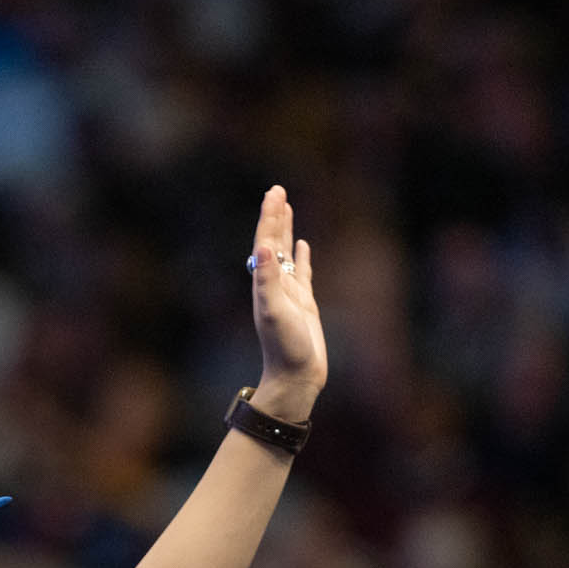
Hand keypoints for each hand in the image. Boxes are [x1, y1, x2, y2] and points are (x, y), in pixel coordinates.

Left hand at [248, 185, 327, 419]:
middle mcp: (274, 285)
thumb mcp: (275, 313)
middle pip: (273, 242)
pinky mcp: (304, 304)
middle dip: (275, 217)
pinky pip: (302, 273)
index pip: (265, 242)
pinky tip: (303, 246)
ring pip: (286, 254)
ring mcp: (289, 293)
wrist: (296, 377)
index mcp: (265, 283)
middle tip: (277, 190)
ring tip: (287, 207)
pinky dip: (302, 257)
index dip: (269, 217)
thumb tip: (265, 250)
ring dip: (286, 231)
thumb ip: (268, 282)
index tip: (274, 193)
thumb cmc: (284, 348)